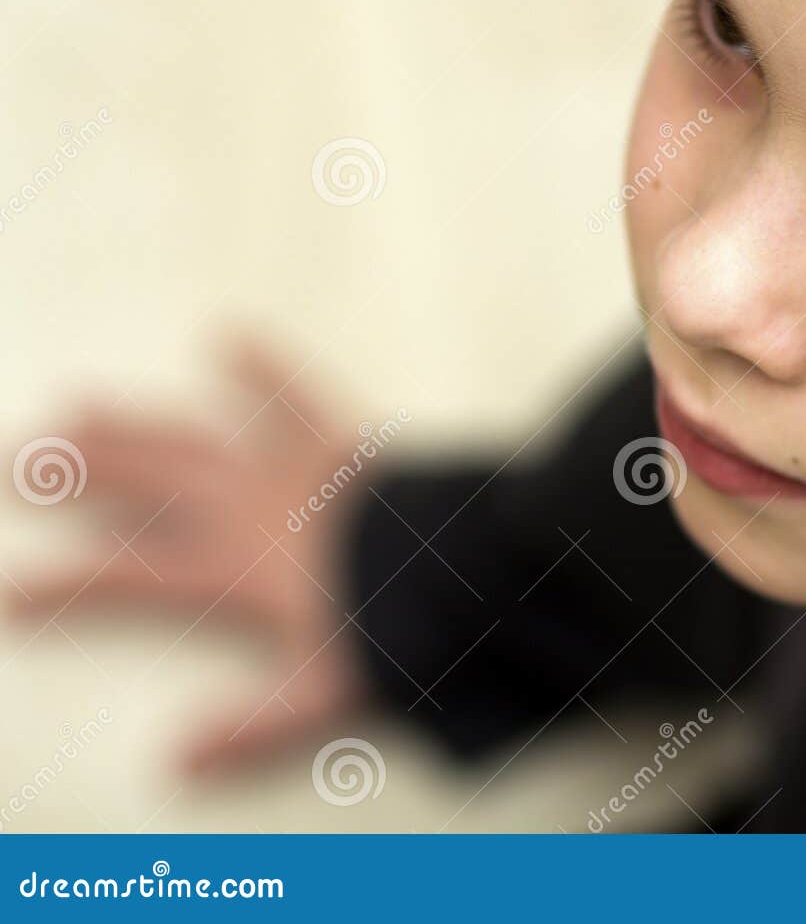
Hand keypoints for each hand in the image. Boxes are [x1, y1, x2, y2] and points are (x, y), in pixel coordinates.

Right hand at [10, 337, 376, 773]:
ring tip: (78, 402)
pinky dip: (265, 366)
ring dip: (136, 421)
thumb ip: (251, 725)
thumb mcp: (328, 690)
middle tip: (21, 460)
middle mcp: (249, 510)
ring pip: (195, 436)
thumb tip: (173, 763)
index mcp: (238, 574)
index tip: (9, 590)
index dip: (68, 585)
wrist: (469, 563)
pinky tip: (227, 334)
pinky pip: (297, 396)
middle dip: (80, 475)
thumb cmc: (403, 627)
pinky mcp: (341, 442)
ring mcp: (291, 468)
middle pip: (147, 485)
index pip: (132, 580)